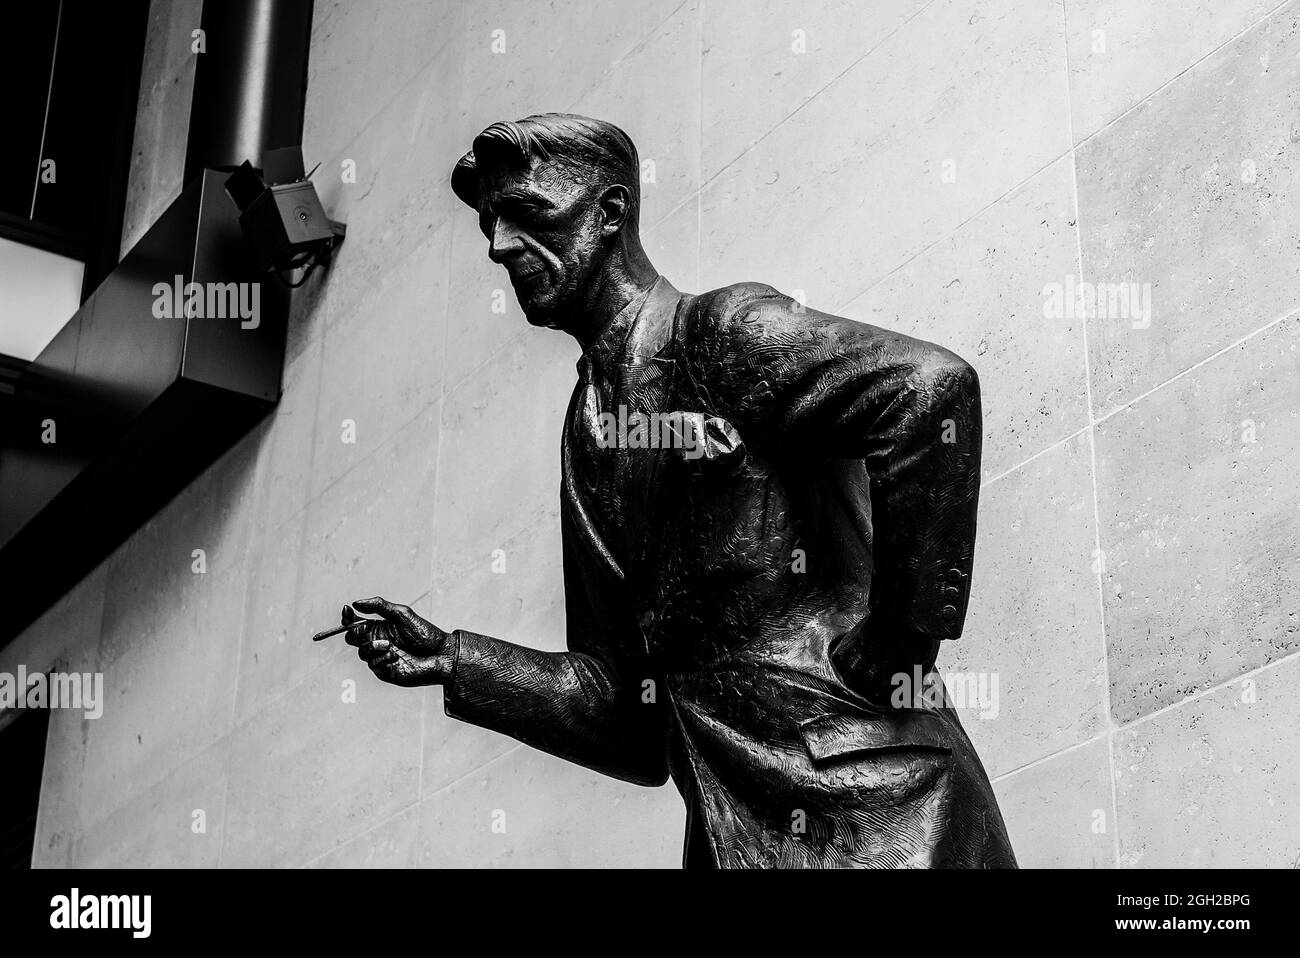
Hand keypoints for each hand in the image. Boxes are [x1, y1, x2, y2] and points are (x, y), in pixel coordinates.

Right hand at [326, 596, 453, 686]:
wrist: (440, 654)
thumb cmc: (424, 633)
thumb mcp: (402, 614)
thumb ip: (379, 606)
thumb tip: (355, 603)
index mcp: (379, 627)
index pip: (356, 622)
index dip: (348, 617)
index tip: (347, 610)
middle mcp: (377, 642)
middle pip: (352, 638)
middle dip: (353, 632)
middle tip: (362, 629)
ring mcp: (380, 657)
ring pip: (361, 652)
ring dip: (371, 647)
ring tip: (388, 645)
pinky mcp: (385, 671)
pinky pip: (373, 665)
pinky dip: (381, 659)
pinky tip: (394, 656)